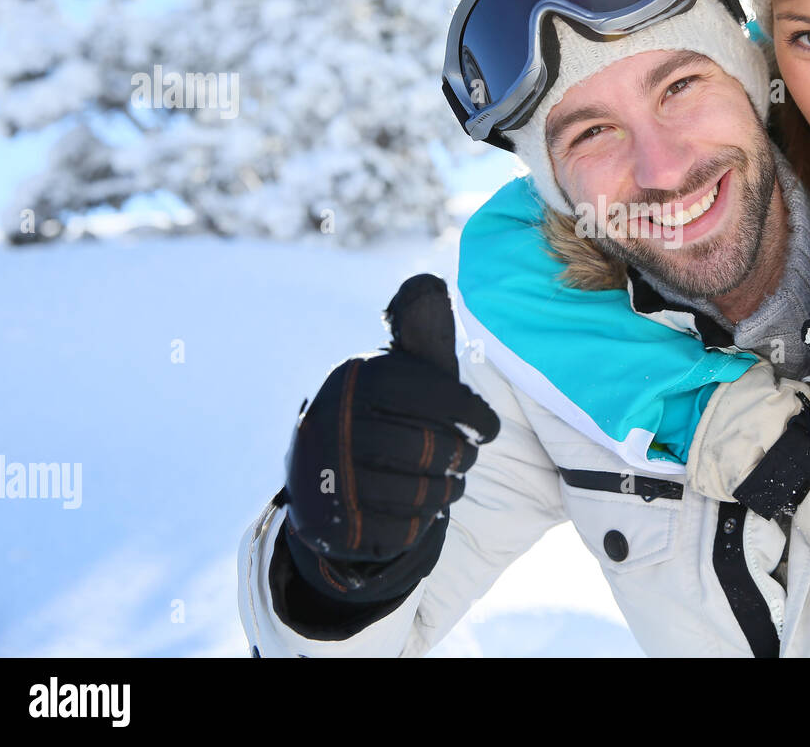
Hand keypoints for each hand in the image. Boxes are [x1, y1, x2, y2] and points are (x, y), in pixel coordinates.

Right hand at [282, 274, 499, 600]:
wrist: (322, 475)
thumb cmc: (384, 412)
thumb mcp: (400, 369)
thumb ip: (421, 330)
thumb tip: (429, 281)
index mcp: (359, 378)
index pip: (437, 394)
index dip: (475, 414)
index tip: (487, 429)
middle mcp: (336, 422)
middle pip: (433, 448)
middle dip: (461, 457)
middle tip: (465, 459)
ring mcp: (329, 476)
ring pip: (421, 491)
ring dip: (446, 491)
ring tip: (448, 482)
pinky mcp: (334, 522)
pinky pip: (402, 529)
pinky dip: (420, 521)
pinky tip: (417, 507)